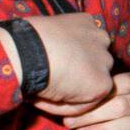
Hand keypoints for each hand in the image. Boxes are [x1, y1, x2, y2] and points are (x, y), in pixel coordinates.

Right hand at [0, 13, 114, 116]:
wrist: (28, 52)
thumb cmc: (25, 42)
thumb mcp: (44, 33)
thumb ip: (57, 43)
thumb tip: (51, 59)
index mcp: (86, 22)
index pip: (84, 46)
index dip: (67, 61)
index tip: (47, 69)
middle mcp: (101, 39)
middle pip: (92, 64)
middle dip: (74, 76)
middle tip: (48, 84)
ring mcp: (105, 61)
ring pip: (89, 84)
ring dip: (71, 93)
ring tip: (45, 93)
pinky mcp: (103, 83)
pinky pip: (86, 103)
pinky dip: (68, 107)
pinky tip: (49, 99)